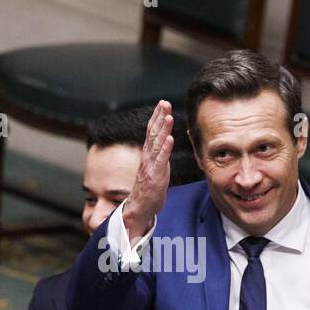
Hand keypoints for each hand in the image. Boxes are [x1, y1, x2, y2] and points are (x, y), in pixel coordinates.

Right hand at [122, 100, 174, 241]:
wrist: (140, 207)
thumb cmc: (149, 188)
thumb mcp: (155, 167)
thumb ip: (159, 154)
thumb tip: (164, 141)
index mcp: (148, 154)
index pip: (152, 131)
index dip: (157, 117)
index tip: (162, 103)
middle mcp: (148, 157)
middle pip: (153, 133)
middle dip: (159, 117)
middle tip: (164, 102)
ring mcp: (151, 166)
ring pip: (157, 144)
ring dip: (163, 129)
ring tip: (168, 116)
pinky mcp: (156, 176)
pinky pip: (160, 160)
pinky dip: (165, 149)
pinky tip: (169, 138)